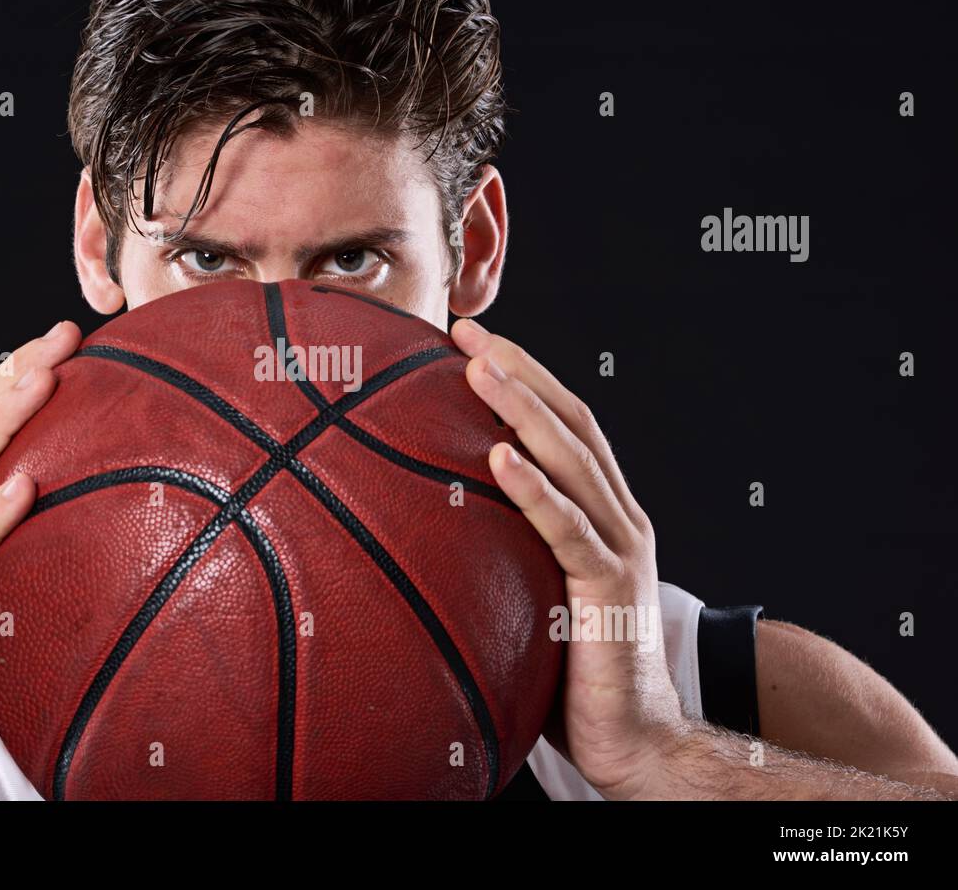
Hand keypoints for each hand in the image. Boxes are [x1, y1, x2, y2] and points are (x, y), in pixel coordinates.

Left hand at [451, 318, 686, 799]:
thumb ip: (506, 553)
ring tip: (479, 367)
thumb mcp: (534, 594)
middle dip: (519, 371)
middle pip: (570, 425)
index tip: (470, 342)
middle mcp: (619, 519)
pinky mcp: (609, 590)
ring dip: (524, 409)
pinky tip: (499, 458)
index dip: (524, 379)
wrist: (634, 739)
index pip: (565, 428)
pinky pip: (566, 531)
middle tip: (466, 331)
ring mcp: (620, 549)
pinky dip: (535, 490)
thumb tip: (435, 528)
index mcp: (602, 515)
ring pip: (572, 462)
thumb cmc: (574, 670)